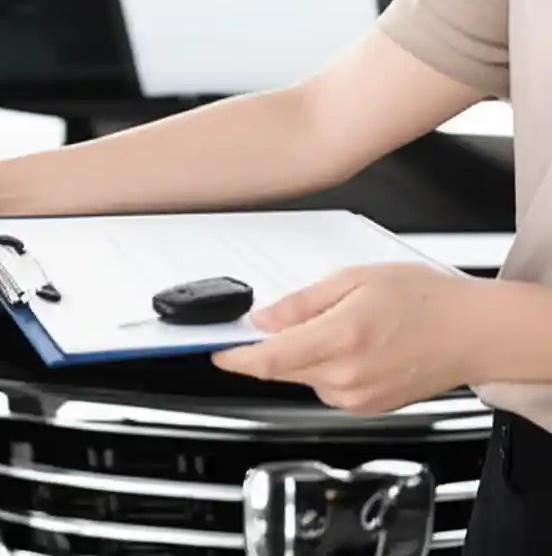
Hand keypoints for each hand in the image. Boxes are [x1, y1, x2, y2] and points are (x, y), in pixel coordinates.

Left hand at [212, 264, 482, 414]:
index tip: (213, 350)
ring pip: (300, 378)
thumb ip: (302, 303)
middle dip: (268, 347)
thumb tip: (263, 319)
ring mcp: (355, 397)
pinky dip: (323, 368)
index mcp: (340, 339)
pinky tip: (351, 346)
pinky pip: (324, 387)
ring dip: (300, 356)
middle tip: (281, 320)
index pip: (268, 359)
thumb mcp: (356, 280)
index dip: (233, 357)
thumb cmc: (427, 300)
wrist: (474, 333)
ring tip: (339, 327)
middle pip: (279, 369)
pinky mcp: (364, 407)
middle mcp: (345, 376)